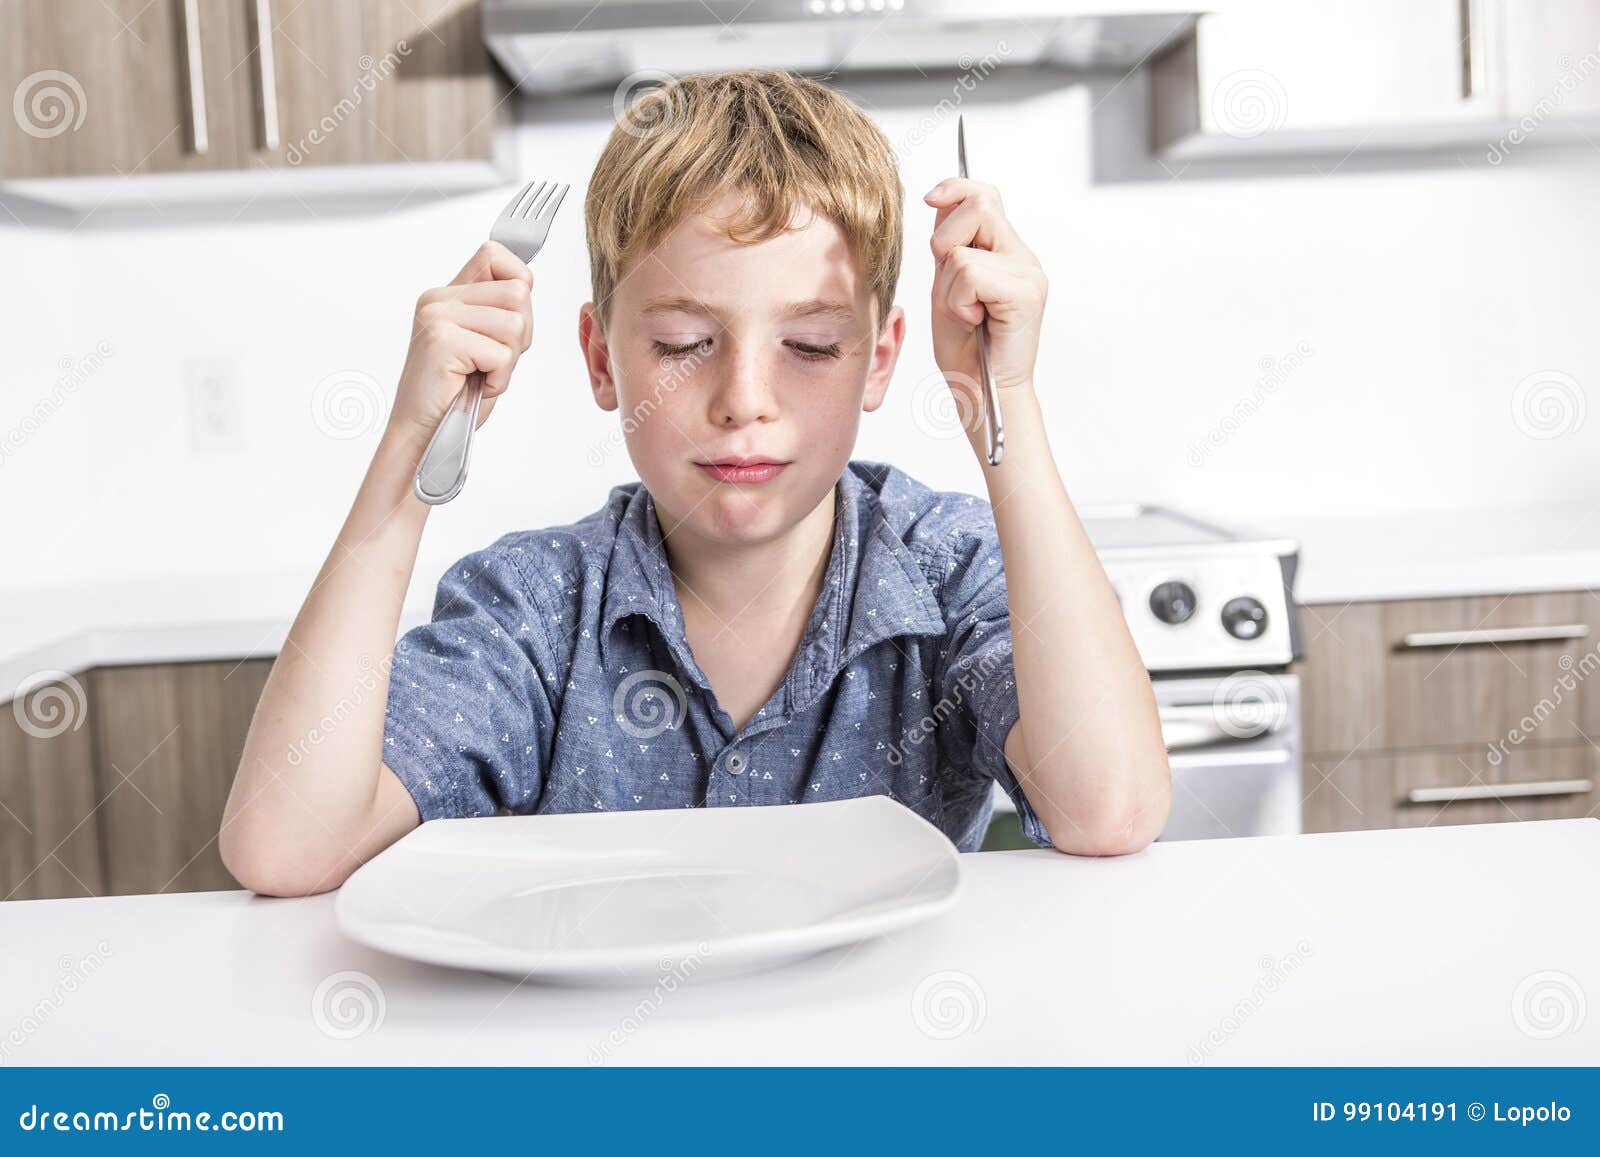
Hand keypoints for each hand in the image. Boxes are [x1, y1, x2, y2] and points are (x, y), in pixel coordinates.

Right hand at [388, 241, 533, 443]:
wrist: (425, 432)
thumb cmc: (454, 394)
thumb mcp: (484, 342)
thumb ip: (499, 309)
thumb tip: (526, 283)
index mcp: (449, 294)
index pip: (495, 254)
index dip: (518, 284)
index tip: (510, 321)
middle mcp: (440, 299)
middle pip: (518, 292)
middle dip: (521, 334)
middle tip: (494, 360)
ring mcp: (438, 317)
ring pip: (515, 323)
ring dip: (509, 359)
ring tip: (482, 373)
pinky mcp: (442, 341)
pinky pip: (502, 353)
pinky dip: (500, 378)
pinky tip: (476, 384)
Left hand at [925, 178, 1047, 413]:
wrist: (983, 392)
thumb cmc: (966, 349)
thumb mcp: (947, 286)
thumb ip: (949, 246)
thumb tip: (940, 199)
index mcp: (1005, 252)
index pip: (984, 194)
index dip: (956, 187)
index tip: (931, 198)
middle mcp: (1023, 257)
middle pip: (978, 205)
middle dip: (945, 241)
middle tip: (952, 285)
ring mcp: (1028, 273)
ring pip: (965, 247)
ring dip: (949, 283)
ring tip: (966, 311)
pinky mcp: (1026, 292)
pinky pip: (969, 273)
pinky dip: (958, 300)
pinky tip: (974, 322)